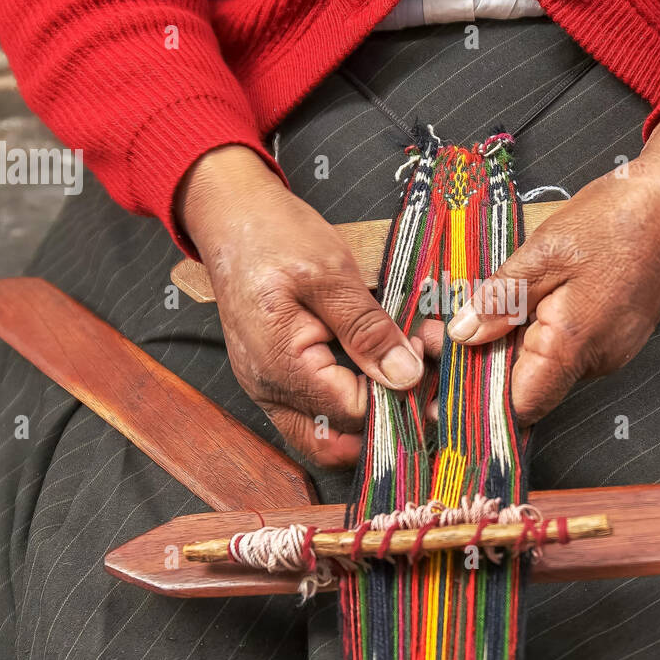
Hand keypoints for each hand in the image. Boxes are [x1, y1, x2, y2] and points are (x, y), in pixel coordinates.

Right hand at [178, 146, 424, 466]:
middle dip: (387, 419)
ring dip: (374, 408)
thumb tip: (404, 376)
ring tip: (410, 363)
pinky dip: (354, 394)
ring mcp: (270, 388)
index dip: (398, 395)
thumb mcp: (330, 273)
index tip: (429, 362)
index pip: (354, 414)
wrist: (230, 217)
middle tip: (425, 379)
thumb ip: (367, 329)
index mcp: (281, 366)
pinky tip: (383, 363)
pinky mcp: (278, 378)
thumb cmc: (272, 235)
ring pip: (328, 433)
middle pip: (337, 442)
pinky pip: (318, 410)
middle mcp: (269, 389)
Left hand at [445, 97, 659, 424]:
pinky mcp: (616, 339)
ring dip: (511, 344)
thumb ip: (501, 300)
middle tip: (443, 329)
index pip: (521, 407)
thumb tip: (464, 336)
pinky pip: (567, 350)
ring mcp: (610, 353)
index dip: (478, 397)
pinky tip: (524, 301)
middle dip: (485, 363)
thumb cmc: (618, 222)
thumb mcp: (543, 253)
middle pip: (528, 387)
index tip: (444, 372)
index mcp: (574, 346)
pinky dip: (538, 333)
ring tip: (482, 306)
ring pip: (546, 367)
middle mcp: (596, 362)